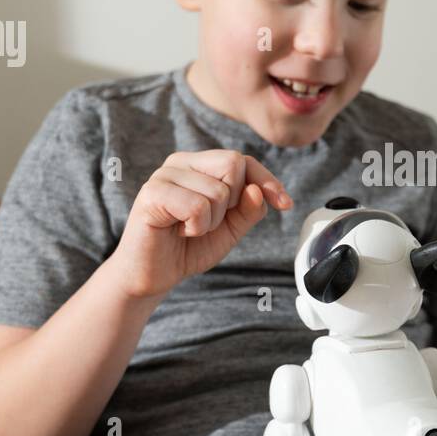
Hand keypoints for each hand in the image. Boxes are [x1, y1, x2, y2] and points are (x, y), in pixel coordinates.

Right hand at [106, 150, 292, 298]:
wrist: (153, 275)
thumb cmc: (189, 247)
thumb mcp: (231, 229)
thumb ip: (249, 209)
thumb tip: (256, 189)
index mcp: (200, 164)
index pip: (243, 160)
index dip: (267, 180)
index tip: (285, 204)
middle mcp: (181, 162)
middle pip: (234, 165)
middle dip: (233, 203)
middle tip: (208, 222)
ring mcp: (164, 175)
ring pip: (218, 191)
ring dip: (212, 222)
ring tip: (189, 228)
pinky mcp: (152, 193)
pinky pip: (198, 207)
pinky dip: (197, 227)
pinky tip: (178, 231)